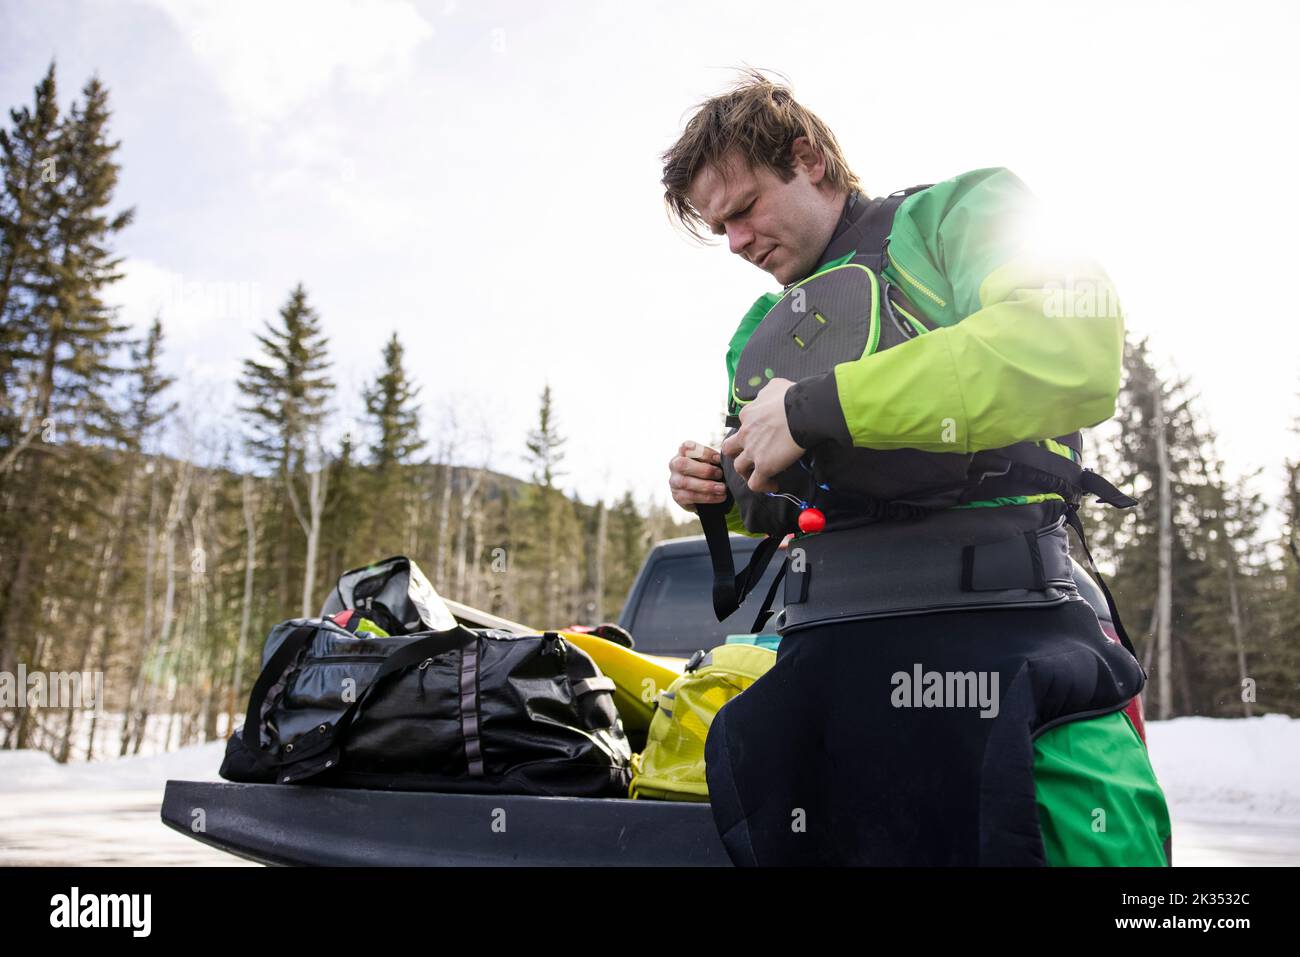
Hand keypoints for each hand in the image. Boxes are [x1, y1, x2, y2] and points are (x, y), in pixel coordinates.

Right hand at [668, 440, 727, 511]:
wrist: (703, 492)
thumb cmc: (708, 471)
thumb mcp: (711, 461)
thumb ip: (714, 459)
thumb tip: (724, 460)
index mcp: (682, 452)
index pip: (687, 447)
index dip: (704, 453)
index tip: (719, 460)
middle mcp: (674, 465)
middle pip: (682, 464)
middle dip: (704, 470)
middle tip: (720, 474)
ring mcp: (674, 481)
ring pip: (686, 483)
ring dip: (707, 486)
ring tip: (723, 488)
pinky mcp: (677, 496)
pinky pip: (691, 497)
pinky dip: (708, 497)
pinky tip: (720, 497)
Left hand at [720, 378, 805, 492]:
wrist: (804, 412)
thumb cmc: (794, 397)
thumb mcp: (775, 387)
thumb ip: (768, 392)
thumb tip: (770, 395)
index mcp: (747, 414)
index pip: (743, 425)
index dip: (752, 431)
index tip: (766, 436)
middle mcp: (745, 433)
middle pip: (730, 448)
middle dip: (738, 453)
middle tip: (752, 457)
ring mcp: (752, 451)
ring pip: (739, 467)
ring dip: (748, 472)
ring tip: (762, 475)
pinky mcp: (763, 466)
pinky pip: (755, 483)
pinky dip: (762, 486)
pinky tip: (773, 485)